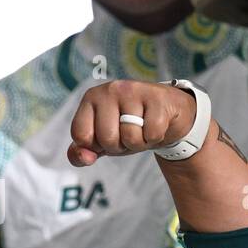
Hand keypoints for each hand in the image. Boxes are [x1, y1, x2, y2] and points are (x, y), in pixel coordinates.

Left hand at [67, 79, 194, 166]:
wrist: (167, 114)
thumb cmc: (129, 127)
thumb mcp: (101, 141)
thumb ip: (81, 153)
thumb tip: (85, 158)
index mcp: (91, 98)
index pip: (81, 135)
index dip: (95, 146)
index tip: (105, 137)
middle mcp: (110, 90)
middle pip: (107, 138)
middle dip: (119, 146)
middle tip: (128, 133)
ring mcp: (134, 91)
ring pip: (130, 137)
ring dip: (139, 143)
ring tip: (143, 129)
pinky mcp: (157, 98)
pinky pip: (152, 134)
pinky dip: (155, 138)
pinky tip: (156, 125)